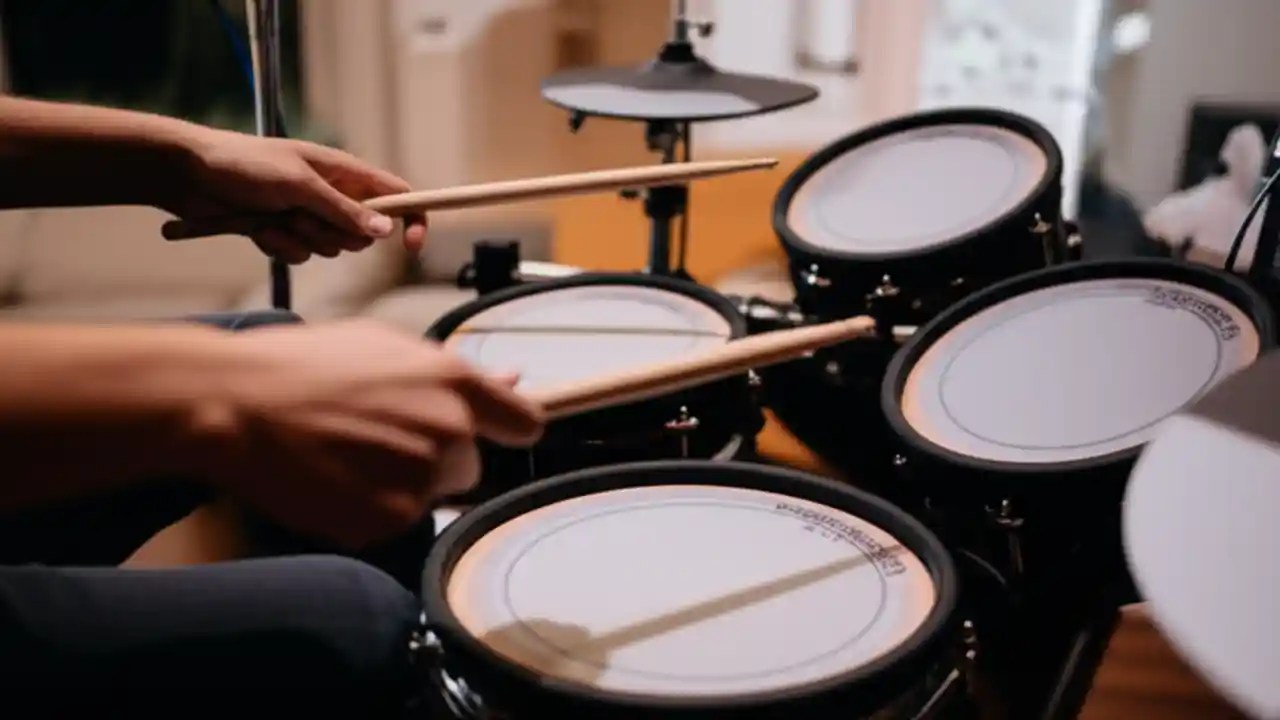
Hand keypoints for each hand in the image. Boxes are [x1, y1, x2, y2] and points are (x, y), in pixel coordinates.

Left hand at [167, 128, 427, 262]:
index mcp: (344, 171)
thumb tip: (385, 231)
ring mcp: (307, 215)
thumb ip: (343, 210)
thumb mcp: (298, 185)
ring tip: (272, 216)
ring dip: (301, 239)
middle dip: (335, 234)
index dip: (411, 220)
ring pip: (329, 249)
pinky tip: (257, 228)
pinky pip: (299, 255)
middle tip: (304, 215)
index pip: (396, 195)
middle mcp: (332, 194)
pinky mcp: (282, 232)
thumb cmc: (243, 164)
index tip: (411, 248)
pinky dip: (279, 246)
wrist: (188, 174)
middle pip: (362, 234)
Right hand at [195, 320, 543, 548]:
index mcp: (454, 382)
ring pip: (434, 495)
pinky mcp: (387, 520)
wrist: (237, 403)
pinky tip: (334, 481)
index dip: (506, 429)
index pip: (525, 423)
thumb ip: (452, 371)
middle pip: (471, 465)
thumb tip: (512, 380)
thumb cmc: (305, 364)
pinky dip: (372, 510)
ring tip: (348, 456)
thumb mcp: (385, 345)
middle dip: (437, 458)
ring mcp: (420, 480)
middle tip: (379, 439)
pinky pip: (396, 522)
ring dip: (404, 484)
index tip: (490, 433)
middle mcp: (449, 432)